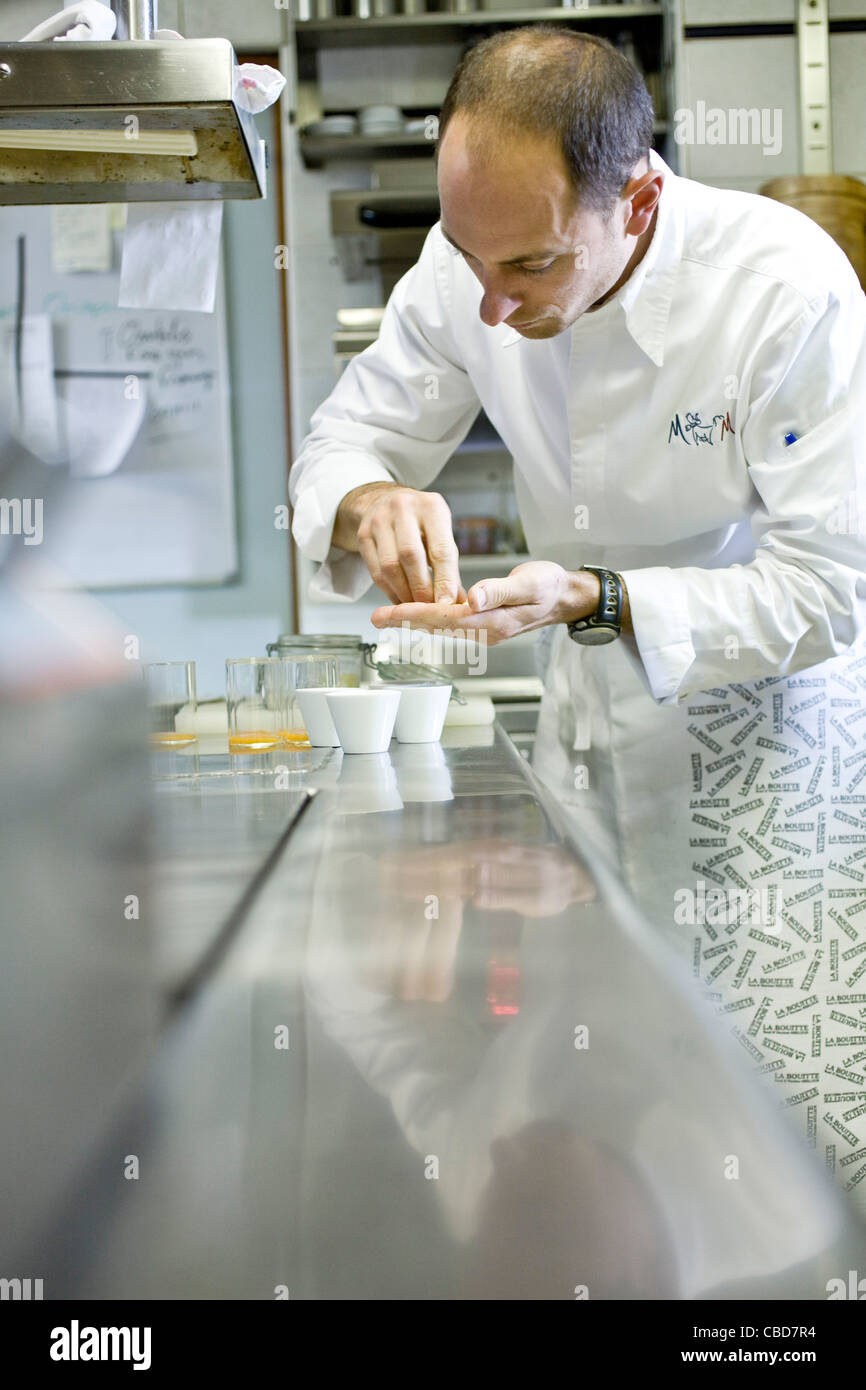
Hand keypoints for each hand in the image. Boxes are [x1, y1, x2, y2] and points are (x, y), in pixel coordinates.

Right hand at [333, 482, 466, 605]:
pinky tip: (399, 599)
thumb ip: (449, 565)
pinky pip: (375, 571)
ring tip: (415, 607)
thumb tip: (458, 600)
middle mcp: (403, 508)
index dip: (444, 581)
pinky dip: (389, 591)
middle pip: (411, 557)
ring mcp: (379, 520)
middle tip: (429, 608)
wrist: (383, 500)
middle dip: (421, 589)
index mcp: (431, 506)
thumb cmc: (419, 520)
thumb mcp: (440, 532)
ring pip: (390, 566)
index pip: (440, 549)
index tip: (448, 603)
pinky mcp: (363, 535)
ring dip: (403, 592)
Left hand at [371, 560, 597, 645]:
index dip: (413, 615)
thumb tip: (471, 598)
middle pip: (437, 627)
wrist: (565, 596)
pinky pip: (452, 622)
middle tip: (375, 617)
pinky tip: (419, 609)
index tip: (388, 614)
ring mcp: (484, 629)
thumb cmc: (549, 585)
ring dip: (415, 620)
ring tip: (388, 614)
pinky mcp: (484, 623)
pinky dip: (432, 616)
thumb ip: (498, 590)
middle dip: (406, 620)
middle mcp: (484, 630)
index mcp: (491, 621)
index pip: (444, 619)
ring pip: (442, 626)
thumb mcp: (529, 583)